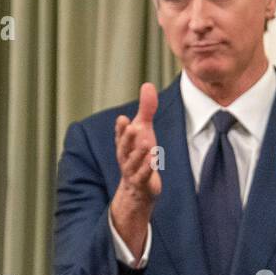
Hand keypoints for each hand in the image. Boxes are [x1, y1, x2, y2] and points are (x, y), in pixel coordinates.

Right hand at [110, 83, 159, 258]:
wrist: (138, 189)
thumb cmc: (140, 155)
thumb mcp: (144, 130)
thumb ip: (146, 109)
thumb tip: (148, 85)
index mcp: (124, 144)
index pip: (120, 135)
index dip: (121, 128)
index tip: (123, 118)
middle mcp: (125, 157)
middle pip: (124, 147)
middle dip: (127, 137)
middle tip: (132, 126)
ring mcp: (132, 171)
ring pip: (133, 162)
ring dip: (139, 153)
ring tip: (147, 142)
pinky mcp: (142, 184)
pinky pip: (143, 176)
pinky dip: (147, 168)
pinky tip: (154, 159)